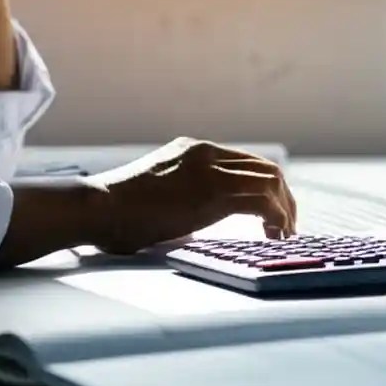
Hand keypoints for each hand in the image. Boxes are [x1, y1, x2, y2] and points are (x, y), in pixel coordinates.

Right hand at [85, 138, 297, 254]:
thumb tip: (196, 226)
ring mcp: (210, 169)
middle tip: (287, 227)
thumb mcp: (157, 194)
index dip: (266, 189)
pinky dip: (276, 218)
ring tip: (283, 235)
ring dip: (284, 210)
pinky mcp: (212, 192)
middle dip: (284, 199)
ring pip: (270, 181)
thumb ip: (182, 201)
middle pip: (265, 169)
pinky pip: (261, 200)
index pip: (246, 163)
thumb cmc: (115, 212)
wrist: (97, 207)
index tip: (272, 214)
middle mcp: (206, 153)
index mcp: (193, 150)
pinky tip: (274, 235)